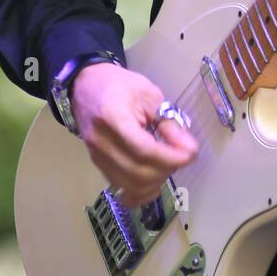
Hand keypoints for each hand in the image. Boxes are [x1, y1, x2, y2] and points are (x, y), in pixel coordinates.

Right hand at [71, 62, 198, 208]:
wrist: (86, 86)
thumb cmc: (119, 85)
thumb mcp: (149, 94)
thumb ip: (168, 121)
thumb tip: (187, 148)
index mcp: (112, 117)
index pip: (144, 150)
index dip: (171, 157)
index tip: (191, 152)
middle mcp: (101, 142)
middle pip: (138, 172)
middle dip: (168, 168)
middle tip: (182, 154)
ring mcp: (97, 157)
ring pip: (131, 185)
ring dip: (158, 180)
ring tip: (170, 161)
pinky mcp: (98, 165)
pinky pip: (122, 187)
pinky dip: (143, 190)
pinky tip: (156, 179)